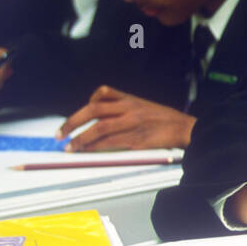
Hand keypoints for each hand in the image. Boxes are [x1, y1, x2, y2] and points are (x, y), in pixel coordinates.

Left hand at [58, 86, 195, 150]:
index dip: (86, 104)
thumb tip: (102, 122)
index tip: (77, 117)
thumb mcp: (145, 107)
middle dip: (73, 121)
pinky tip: (88, 152)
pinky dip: (96, 147)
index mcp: (131, 99)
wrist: (186, 128)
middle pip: (94, 109)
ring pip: (99, 127)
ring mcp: (132, 122)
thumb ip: (125, 110)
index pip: (102, 93)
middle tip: (60, 133)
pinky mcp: (136, 138)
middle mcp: (129, 108)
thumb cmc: (167, 121)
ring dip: (81, 138)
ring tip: (70, 148)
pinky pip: (110, 142)